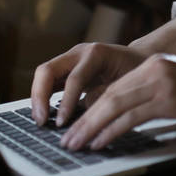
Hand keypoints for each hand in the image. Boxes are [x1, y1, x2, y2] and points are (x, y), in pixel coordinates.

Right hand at [29, 42, 147, 126]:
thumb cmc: (135, 71)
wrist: (138, 58)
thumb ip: (104, 97)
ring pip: (43, 74)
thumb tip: (84, 115)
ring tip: (40, 121)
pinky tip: (44, 114)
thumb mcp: (126, 85)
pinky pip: (47, 81)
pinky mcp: (66, 68)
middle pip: (47, 70)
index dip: (66, 102)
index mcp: (96, 54)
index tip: (61, 123)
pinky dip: (42, 97)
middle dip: (40, 96)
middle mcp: (79, 52)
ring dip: (37, 98)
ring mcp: (70, 58)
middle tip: (41, 121)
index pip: (74, 78)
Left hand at [60, 54, 175, 150]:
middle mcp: (156, 68)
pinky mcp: (170, 99)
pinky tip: (101, 142)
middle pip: (110, 95)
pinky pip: (131, 117)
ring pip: (115, 105)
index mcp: (156, 64)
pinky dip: (111, 132)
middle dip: (86, 119)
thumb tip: (124, 113)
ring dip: (92, 128)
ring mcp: (163, 82)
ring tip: (78, 144)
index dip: (92, 108)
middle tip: (69, 139)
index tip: (78, 126)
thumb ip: (154, 92)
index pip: (115, 87)